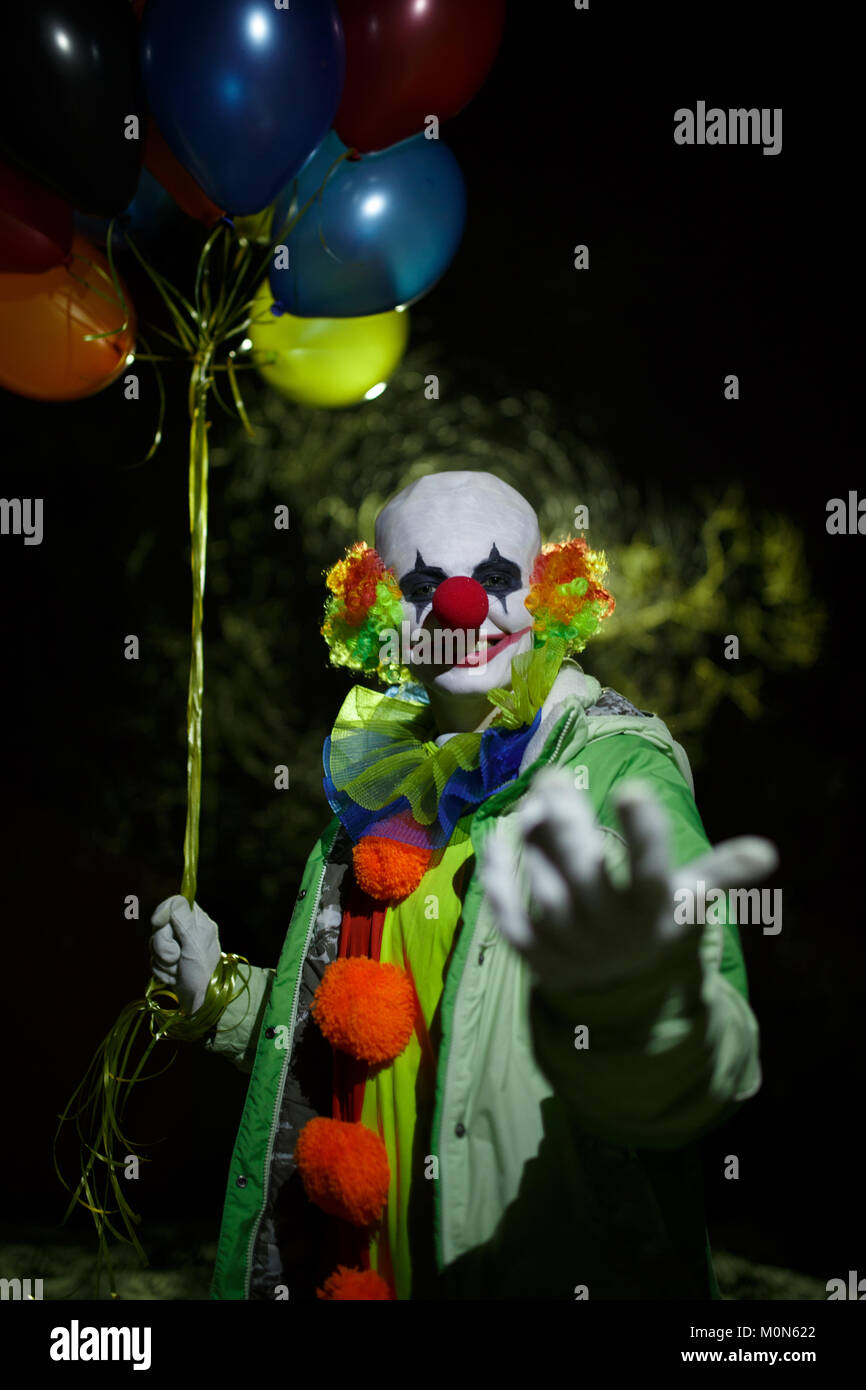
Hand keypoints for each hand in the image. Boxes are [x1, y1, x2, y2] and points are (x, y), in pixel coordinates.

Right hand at [149, 895, 221, 1014]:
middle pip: (160, 926)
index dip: (163, 911)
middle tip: (177, 958)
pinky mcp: (168, 960)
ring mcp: (177, 946)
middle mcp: (187, 930)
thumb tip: (176, 900)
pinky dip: (163, 970)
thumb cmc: (202, 973)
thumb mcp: (195, 945)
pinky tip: (174, 977)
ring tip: (178, 970)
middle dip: (164, 945)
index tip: (158, 922)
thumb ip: (184, 922)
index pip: (175, 903)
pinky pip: (154, 959)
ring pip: (155, 944)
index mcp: (198, 922)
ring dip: (164, 961)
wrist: (200, 1002)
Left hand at [480, 768, 777, 993]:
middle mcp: (610, 930)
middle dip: (566, 824)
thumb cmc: (653, 925)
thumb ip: (719, 874)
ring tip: (533, 801)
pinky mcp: (533, 954)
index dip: (643, 834)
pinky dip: (497, 875)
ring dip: (533, 841)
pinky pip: (508, 912)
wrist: (615, 998)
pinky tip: (497, 836)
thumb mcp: (686, 902)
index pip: (650, 870)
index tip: (631, 789)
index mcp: (652, 911)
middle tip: (551, 777)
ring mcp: (569, 944)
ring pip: (544, 887)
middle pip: (584, 873)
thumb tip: (767, 853)